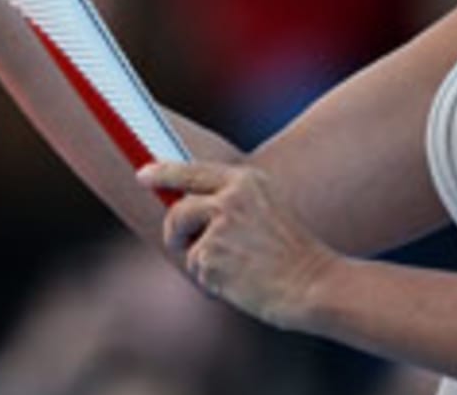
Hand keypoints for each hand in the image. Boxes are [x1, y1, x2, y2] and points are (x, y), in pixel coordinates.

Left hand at [138, 159, 338, 329]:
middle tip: (177, 243)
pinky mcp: (211, 256)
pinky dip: (212, 281)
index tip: (142, 174)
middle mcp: (230, 198)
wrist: (314, 285)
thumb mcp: (265, 212)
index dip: (164, 172)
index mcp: (246, 181)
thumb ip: (228, 203)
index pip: (192, 171)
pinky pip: (197, 269)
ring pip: (186, 245)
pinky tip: (241, 282)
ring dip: (201, 261)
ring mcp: (219, 226)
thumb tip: (180, 208)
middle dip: (173, 230)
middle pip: (178, 209)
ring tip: (236, 268)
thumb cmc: (291, 254)